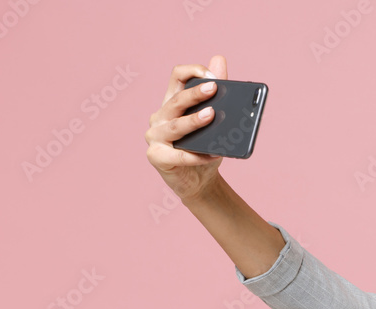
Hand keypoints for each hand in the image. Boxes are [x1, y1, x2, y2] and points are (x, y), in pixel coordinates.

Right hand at [145, 55, 227, 201]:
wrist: (200, 182)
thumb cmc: (205, 148)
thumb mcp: (214, 122)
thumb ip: (217, 93)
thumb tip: (220, 60)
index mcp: (173, 102)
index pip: (177, 77)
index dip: (193, 72)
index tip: (213, 76)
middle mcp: (160, 116)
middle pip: (176, 100)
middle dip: (195, 93)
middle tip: (214, 88)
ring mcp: (155, 136)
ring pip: (175, 126)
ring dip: (193, 120)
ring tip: (211, 116)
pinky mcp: (156, 157)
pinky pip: (178, 155)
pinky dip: (196, 156)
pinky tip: (214, 154)